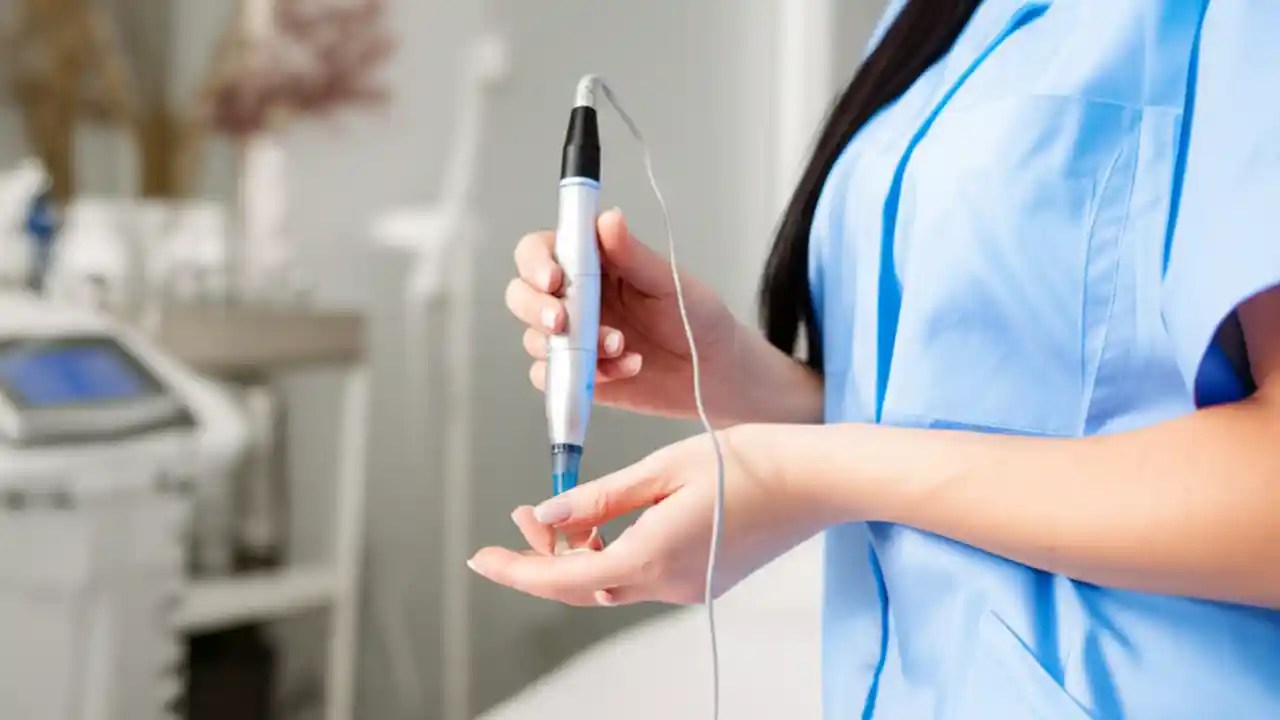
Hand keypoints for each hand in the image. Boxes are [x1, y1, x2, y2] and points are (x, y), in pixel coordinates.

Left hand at [468, 425, 828, 605]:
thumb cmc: (747, 461)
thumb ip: (599, 497)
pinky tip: (612, 520)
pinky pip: (642, 575)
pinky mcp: (704, 581)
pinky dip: (614, 553)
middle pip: (582, 586)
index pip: (563, 577)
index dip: (515, 568)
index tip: (479, 557)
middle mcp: (666, 584)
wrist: (817, 481)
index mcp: (650, 556)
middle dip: (544, 556)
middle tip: (522, 514)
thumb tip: (546, 516)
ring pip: (611, 582)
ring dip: (580, 553)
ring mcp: (688, 588)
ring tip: (562, 511)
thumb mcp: (661, 468)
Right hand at [507, 208, 741, 419]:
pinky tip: (626, 368)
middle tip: (563, 322)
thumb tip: (608, 218)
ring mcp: (573, 338)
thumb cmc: (696, 316)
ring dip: (573, 346)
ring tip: (621, 347)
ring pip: (536, 339)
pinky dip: (585, 375)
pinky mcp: (579, 374)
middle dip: (535, 308)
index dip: (535, 262)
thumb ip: (633, 254)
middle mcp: (574, 298)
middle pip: (521, 295)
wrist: (714, 370)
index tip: (553, 279)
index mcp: (590, 264)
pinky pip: (557, 377)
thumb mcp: (669, 281)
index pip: (539, 251)